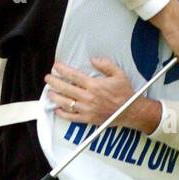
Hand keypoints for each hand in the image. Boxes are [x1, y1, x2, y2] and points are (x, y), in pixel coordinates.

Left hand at [44, 58, 158, 132]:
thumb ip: (105, 64)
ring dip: (55, 97)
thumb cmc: (125, 93)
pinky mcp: (87, 119)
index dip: (62, 70)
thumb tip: (93, 59)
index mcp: (94, 85)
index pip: (73, 76)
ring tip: (49, 92)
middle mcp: (88, 97)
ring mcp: (86, 109)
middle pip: (65, 88)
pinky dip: (62, 114)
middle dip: (54, 82)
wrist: (130, 111)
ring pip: (65, 103)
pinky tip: (57, 109)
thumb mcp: (118, 74)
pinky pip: (71, 117)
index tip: (56, 67)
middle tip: (48, 78)